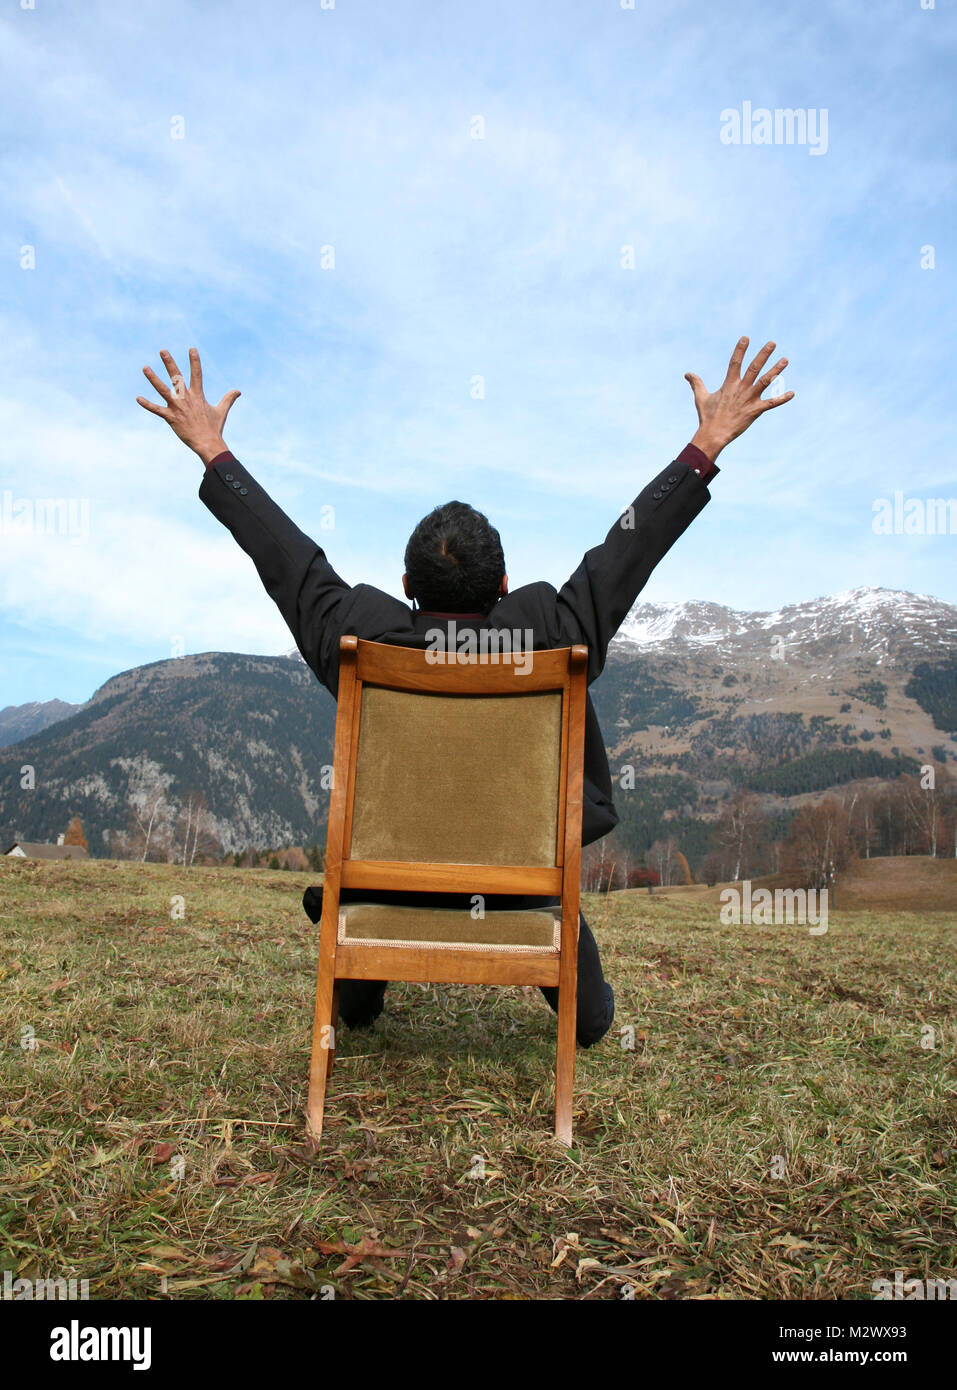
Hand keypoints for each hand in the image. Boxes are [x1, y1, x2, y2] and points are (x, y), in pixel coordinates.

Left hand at [136, 347, 240, 463]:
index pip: (197, 374)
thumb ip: (228, 399)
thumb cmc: (214, 427)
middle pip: (176, 377)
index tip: (192, 349)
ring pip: (163, 389)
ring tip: (145, 368)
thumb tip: (238, 391)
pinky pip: (157, 410)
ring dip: (153, 378)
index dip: (194, 361)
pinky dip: (147, 404)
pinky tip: (138, 398)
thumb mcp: (222, 411)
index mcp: (198, 395)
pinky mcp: (171, 418)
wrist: (208, 443)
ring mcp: (177, 407)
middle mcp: (186, 398)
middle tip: (162, 351)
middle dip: (169, 363)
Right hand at [684, 337, 792, 460]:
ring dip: (776, 370)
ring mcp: (749, 399)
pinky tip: (792, 393)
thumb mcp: (701, 397)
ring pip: (766, 381)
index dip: (740, 349)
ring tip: (785, 360)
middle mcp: (741, 388)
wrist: (713, 434)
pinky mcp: (755, 411)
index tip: (746, 338)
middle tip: (772, 343)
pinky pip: (771, 403)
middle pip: (754, 367)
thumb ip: (697, 383)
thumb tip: (687, 373)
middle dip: (764, 354)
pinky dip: (782, 399)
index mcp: (729, 384)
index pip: (735, 362)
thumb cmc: (707, 416)